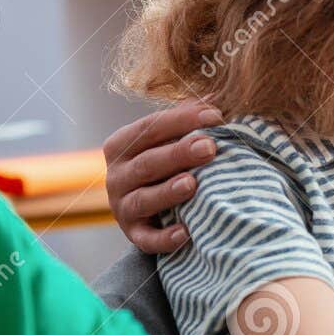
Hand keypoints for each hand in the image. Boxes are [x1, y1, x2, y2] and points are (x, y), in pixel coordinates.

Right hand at [102, 100, 222, 253]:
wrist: (149, 209)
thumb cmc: (164, 164)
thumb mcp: (169, 139)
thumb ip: (188, 119)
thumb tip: (217, 95)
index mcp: (121, 145)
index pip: (150, 127)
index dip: (182, 120)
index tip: (215, 115)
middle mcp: (116, 176)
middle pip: (147, 163)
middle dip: (178, 154)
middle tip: (210, 147)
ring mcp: (122, 207)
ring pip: (143, 200)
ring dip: (167, 192)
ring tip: (192, 184)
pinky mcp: (134, 234)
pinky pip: (147, 239)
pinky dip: (164, 238)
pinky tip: (186, 233)